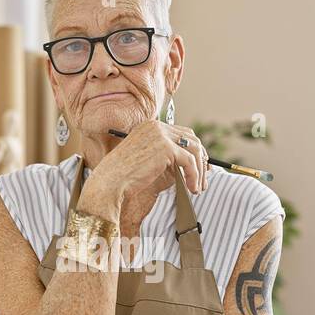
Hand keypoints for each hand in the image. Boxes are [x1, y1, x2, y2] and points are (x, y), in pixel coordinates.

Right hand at [90, 120, 211, 203]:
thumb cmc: (125, 177)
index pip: (181, 134)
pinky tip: (192, 188)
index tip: (199, 168)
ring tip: (198, 188)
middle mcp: (156, 126)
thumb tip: (196, 165)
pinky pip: (190, 161)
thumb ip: (169, 159)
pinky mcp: (166, 148)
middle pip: (191, 138)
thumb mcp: (150, 163)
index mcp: (150, 127)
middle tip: (203, 179)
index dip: (193, 151)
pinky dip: (194, 176)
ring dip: (199, 170)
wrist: (110, 182)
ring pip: (194, 149)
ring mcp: (161, 135)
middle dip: (201, 159)